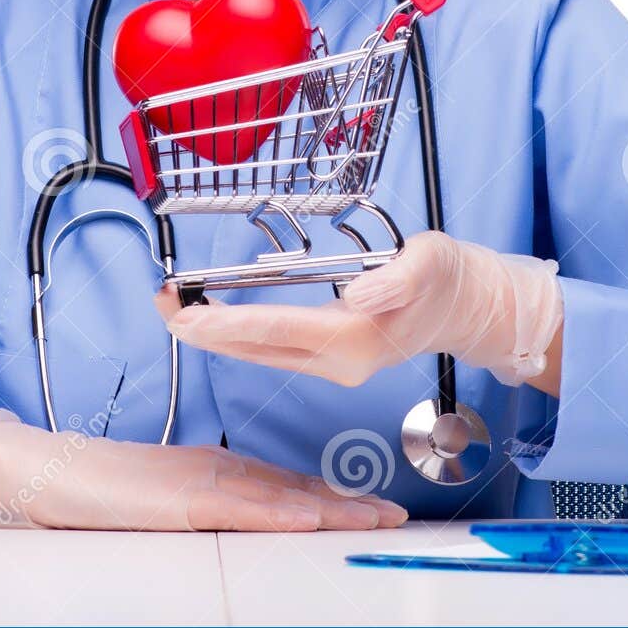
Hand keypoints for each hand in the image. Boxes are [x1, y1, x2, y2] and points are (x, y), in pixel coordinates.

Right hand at [0, 407, 408, 530]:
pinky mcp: (175, 497)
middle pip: (291, 489)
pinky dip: (274, 510)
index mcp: (209, 472)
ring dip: (327, 508)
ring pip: (275, 496)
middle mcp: (212, 471)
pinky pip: (235, 507)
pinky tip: (306, 515)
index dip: (329, 498)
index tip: (370, 510)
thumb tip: (230, 528)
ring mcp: (195, 481)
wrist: (36, 470)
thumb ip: (194, 513)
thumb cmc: (89, 493)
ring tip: (371, 519)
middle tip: (393, 516)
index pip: (281, 487)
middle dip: (345, 504)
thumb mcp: (156, 508)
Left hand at [155, 231, 563, 392]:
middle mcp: (336, 360)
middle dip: (202, 329)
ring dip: (215, 334)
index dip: (224, 323)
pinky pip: (272, 349)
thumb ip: (394, 280)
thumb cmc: (447, 278)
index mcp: (352, 339)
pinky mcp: (331, 356)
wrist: (468, 306)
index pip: (273, 331)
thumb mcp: (427, 263)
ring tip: (174, 306)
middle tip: (158, 302)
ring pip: (258, 353)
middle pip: (254, 348)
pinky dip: (238, 335)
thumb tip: (356, 295)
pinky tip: (216, 319)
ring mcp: (333, 363)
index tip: (182, 314)